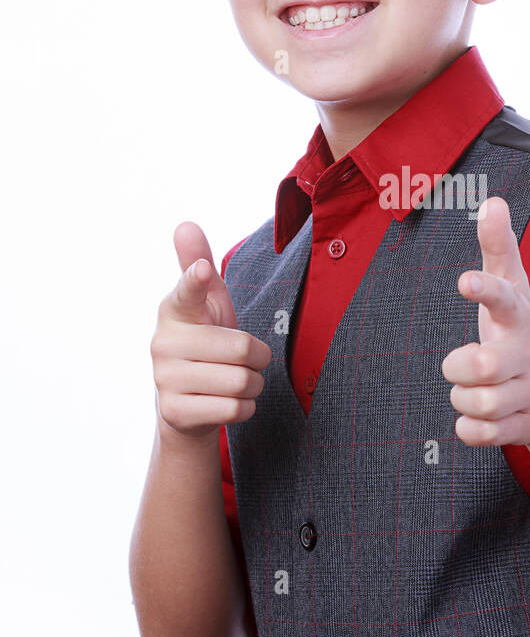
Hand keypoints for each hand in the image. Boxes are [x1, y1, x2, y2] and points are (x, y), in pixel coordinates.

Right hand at [150, 222, 271, 440]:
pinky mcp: (175, 412)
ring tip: (236, 380)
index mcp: (175, 310)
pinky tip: (228, 401)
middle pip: (241, 348)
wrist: (186, 406)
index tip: (203, 269)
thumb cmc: (204, 342)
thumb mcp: (207, 303)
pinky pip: (235, 409)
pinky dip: (245, 407)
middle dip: (258, 358)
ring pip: (241, 381)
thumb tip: (185, 224)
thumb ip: (198, 264)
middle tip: (246, 360)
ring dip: (252, 385)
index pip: (188, 291)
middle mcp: (163, 343)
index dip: (196, 279)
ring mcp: (165, 379)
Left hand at [441, 196, 529, 451]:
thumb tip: (493, 201)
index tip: (464, 279)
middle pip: (485, 366)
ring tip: (471, 392)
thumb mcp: (513, 294)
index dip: (485, 290)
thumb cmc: (521, 337)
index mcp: (521, 320)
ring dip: (463, 400)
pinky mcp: (528, 428)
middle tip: (460, 365)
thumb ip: (499, 250)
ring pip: (481, 403)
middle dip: (458, 368)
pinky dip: (469, 430)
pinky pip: (484, 434)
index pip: (506, 299)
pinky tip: (474, 420)